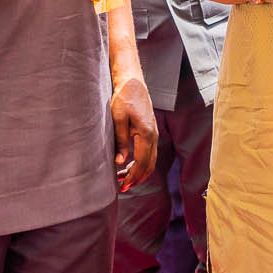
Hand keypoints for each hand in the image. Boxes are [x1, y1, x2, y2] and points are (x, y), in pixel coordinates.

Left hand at [111, 75, 156, 191]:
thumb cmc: (123, 99)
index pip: (141, 163)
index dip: (133, 177)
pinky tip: (128, 165)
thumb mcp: (118, 119)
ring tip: (123, 179)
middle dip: (136, 179)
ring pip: (150, 161)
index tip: (122, 186)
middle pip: (149, 165)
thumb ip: (120, 141)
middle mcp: (154, 136)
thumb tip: (120, 162)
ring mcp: (154, 134)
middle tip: (122, 188)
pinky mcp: (151, 132)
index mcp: (146, 134)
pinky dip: (141, 163)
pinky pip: (149, 153)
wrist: (133, 84)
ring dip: (138, 172)